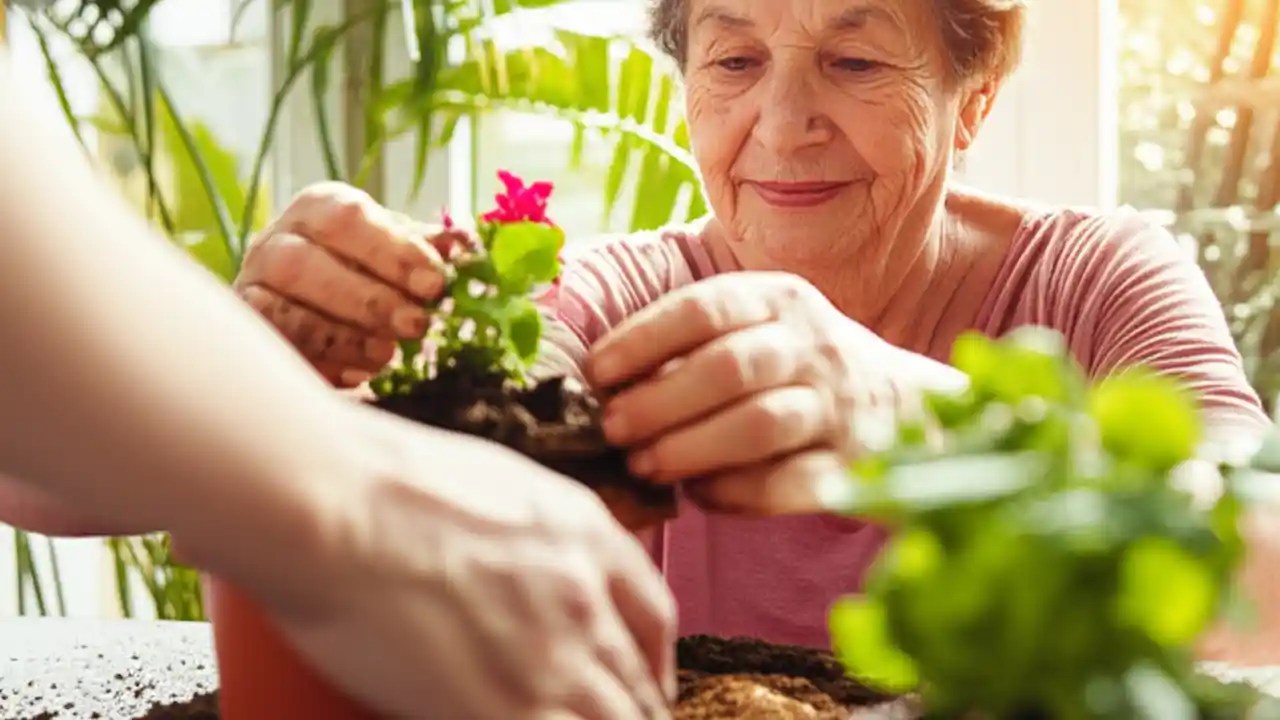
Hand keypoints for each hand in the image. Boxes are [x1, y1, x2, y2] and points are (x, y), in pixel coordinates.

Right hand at [234, 182, 469, 387]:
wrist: (312, 303)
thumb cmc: (367, 269)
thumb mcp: (397, 253)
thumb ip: (427, 248)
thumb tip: (466, 246)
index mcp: (319, 209)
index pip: (347, 218)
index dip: (392, 250)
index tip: (435, 283)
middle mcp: (276, 241)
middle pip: (305, 264)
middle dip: (368, 299)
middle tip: (417, 327)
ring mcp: (252, 287)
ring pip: (283, 309)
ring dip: (341, 337)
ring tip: (387, 356)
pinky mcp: (251, 333)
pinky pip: (275, 352)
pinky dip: (320, 364)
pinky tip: (357, 377)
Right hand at [246, 407, 676, 718]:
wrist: (339, 505)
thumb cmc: (388, 481)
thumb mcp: (497, 481)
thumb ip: (535, 533)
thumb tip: (530, 569)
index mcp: (587, 535)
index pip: (654, 616)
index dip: (654, 661)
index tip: (646, 682)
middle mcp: (585, 599)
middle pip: (639, 685)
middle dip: (636, 711)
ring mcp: (551, 661)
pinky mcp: (507, 711)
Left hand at [585, 272, 916, 514]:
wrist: (908, 408)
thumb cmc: (801, 369)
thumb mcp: (761, 328)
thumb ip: (696, 342)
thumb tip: (603, 380)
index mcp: (780, 299)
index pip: (704, 308)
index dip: (642, 340)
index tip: (595, 372)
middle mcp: (814, 344)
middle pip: (729, 367)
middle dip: (659, 401)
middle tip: (611, 430)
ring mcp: (840, 405)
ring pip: (759, 425)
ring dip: (691, 448)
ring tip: (644, 466)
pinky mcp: (857, 465)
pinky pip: (790, 483)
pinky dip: (737, 493)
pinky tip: (701, 496)